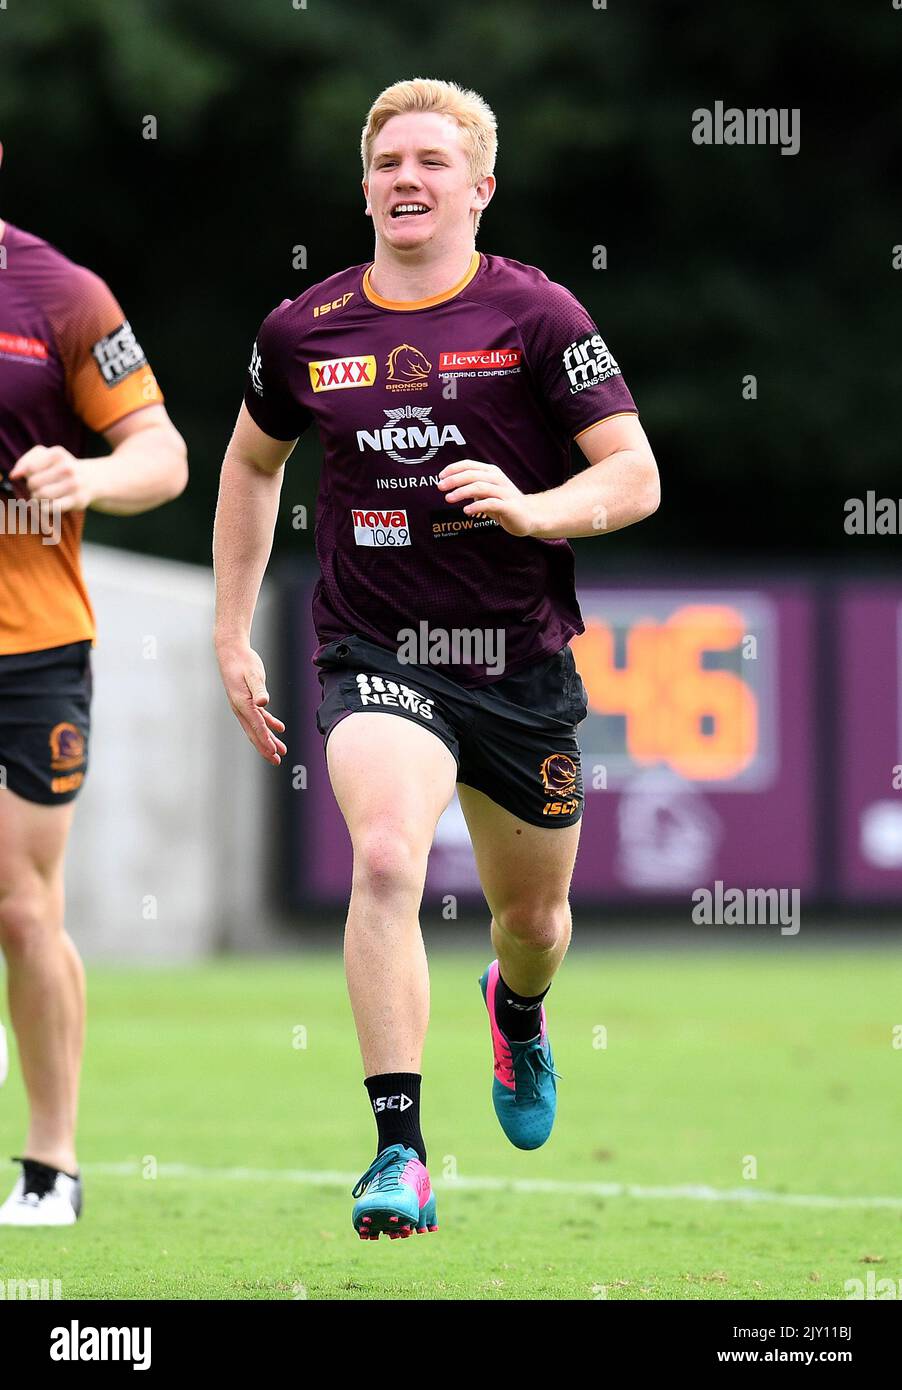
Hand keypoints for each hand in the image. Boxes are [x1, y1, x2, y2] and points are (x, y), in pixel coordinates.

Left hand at [10, 445, 94, 511]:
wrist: (92, 479)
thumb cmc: (62, 467)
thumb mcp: (46, 456)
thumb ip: (25, 462)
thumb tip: (14, 476)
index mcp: (58, 453)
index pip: (29, 469)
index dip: (28, 475)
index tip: (35, 475)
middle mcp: (68, 468)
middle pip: (33, 483)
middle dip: (32, 487)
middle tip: (39, 487)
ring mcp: (74, 485)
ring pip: (40, 496)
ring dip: (37, 498)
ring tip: (42, 496)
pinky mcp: (77, 500)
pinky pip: (50, 508)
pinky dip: (44, 508)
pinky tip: (48, 505)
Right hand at [215, 640, 286, 766]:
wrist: (231, 652)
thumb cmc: (243, 661)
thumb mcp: (253, 674)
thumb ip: (259, 688)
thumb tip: (263, 702)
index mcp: (242, 704)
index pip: (256, 726)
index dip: (265, 740)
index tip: (274, 752)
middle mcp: (241, 708)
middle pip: (254, 733)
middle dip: (266, 748)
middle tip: (276, 761)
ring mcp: (244, 705)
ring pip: (257, 727)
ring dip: (269, 739)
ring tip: (281, 751)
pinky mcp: (249, 700)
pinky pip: (259, 717)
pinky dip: (269, 724)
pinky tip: (280, 728)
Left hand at [437, 459, 538, 537]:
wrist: (530, 515)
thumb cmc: (504, 503)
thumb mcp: (486, 491)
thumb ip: (471, 486)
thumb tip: (449, 484)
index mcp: (491, 472)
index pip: (469, 465)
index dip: (453, 469)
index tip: (440, 477)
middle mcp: (497, 479)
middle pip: (472, 474)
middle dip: (454, 480)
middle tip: (440, 487)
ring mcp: (504, 492)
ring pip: (480, 487)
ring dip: (462, 492)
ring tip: (449, 498)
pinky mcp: (509, 506)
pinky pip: (490, 503)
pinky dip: (476, 506)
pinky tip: (466, 511)